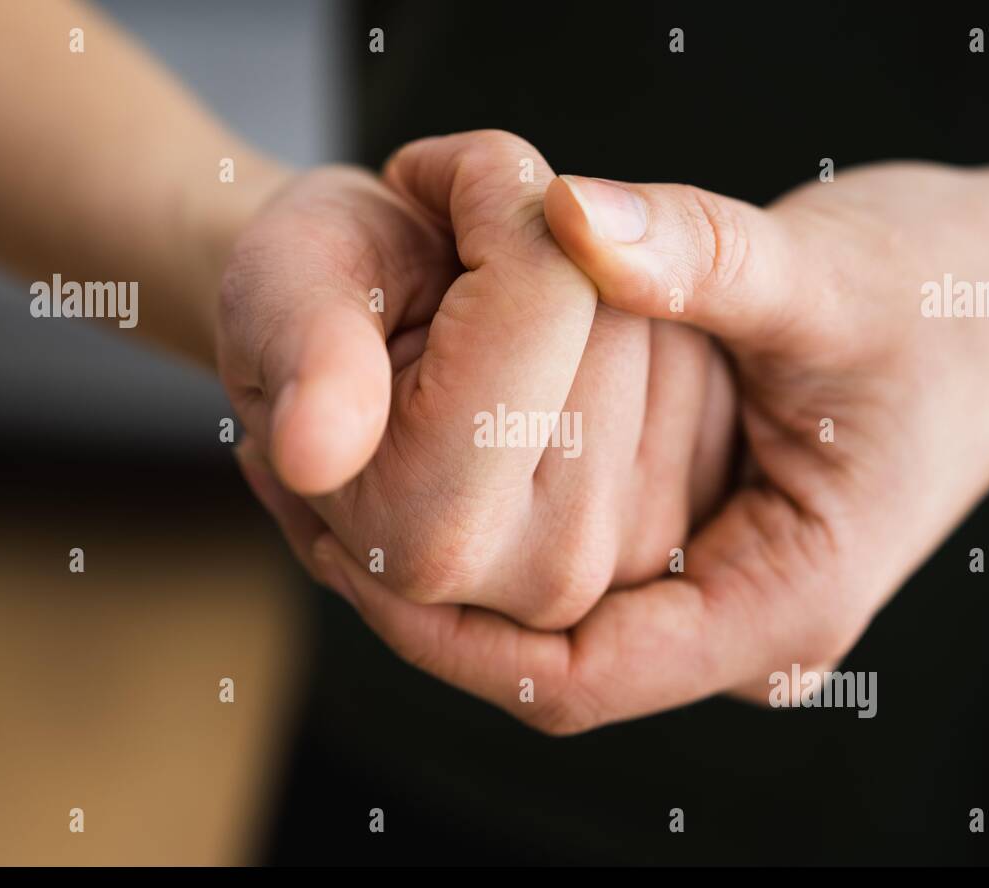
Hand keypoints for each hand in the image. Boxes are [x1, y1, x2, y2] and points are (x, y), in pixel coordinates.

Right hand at [219, 131, 734, 630]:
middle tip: (452, 295)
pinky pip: (702, 374)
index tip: (427, 213)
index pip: (549, 294)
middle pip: (622, 326)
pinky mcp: (666, 542)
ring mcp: (614, 565)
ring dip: (593, 306)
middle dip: (546, 268)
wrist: (357, 342)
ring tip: (491, 343)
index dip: (495, 207)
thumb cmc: (312, 298)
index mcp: (425, 534)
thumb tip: (316, 453)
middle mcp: (535, 578)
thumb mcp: (285, 283)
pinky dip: (641, 341)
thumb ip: (310, 356)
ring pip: (672, 346)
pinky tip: (554, 373)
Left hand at [308, 155, 988, 731]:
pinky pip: (585, 552)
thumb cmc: (959, 296)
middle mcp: (744, 616)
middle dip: (420, 594)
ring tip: (338, 478)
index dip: (439, 634)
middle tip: (304, 502)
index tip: (338, 553)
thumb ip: (694, 254)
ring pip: (555, 608)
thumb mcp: (828, 273)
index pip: (570, 680)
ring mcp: (728, 580)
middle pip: (545, 654)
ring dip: (450, 554)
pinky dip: (502, 511)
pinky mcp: (715, 531)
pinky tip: (438, 442)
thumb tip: (557, 220)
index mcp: (777, 602)